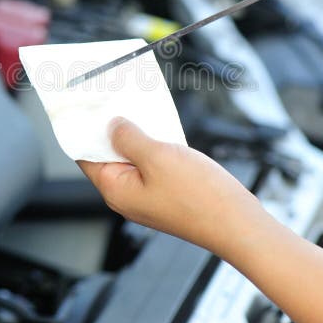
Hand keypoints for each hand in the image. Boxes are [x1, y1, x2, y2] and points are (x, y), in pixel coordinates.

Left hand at [77, 116, 265, 256]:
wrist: (237, 223)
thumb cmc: (199, 198)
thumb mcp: (157, 157)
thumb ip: (129, 139)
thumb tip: (112, 126)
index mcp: (116, 190)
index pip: (86, 156)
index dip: (85, 130)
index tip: (85, 106)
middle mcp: (127, 196)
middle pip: (109, 155)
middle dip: (112, 128)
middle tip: (116, 98)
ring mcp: (148, 195)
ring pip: (133, 158)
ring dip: (137, 135)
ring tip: (141, 108)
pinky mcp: (167, 193)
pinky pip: (153, 165)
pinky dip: (154, 146)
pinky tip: (163, 128)